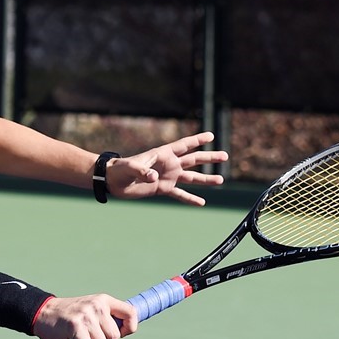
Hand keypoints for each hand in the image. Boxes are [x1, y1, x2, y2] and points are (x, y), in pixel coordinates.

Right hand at [34, 294, 136, 338]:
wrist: (44, 314)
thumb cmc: (68, 319)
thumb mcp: (90, 319)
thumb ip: (104, 332)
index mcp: (104, 301)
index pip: (130, 313)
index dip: (130, 328)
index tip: (120, 336)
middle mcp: (97, 305)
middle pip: (115, 336)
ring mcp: (86, 314)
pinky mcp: (75, 325)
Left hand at [107, 132, 227, 205]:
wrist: (113, 181)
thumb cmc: (120, 169)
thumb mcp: (131, 167)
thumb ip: (143, 171)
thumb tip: (154, 178)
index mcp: (162, 154)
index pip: (183, 145)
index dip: (197, 140)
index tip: (211, 135)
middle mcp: (169, 164)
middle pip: (193, 159)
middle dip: (209, 157)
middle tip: (225, 156)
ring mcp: (168, 177)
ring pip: (191, 177)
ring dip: (206, 179)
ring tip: (221, 180)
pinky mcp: (163, 189)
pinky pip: (180, 194)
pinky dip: (190, 199)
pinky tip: (202, 203)